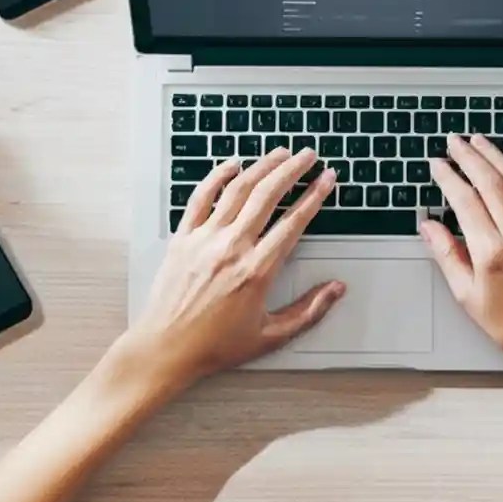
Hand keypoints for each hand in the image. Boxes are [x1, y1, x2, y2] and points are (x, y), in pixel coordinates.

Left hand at [116, 148, 344, 395]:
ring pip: (238, 190)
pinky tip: (232, 165)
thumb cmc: (216, 345)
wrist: (166, 348)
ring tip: (279, 153)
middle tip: (308, 156)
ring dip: (262, 166)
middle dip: (292, 169)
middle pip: (268, 195)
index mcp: (257, 272)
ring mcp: (204, 240)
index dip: (314, 196)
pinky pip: (201, 198)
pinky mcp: (183, 238)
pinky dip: (217, 176)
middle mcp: (231, 249)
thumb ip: (309, 311)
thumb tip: (336, 289)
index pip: (294, 222)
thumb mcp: (271, 336)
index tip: (326, 179)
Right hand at [421, 134, 502, 379]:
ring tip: (481, 142)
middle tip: (455, 142)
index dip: (448, 177)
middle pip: (490, 182)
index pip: (464, 200)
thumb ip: (448, 256)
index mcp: (491, 252)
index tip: (437, 165)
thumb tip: (429, 227)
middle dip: (469, 157)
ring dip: (497, 157)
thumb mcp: (467, 296)